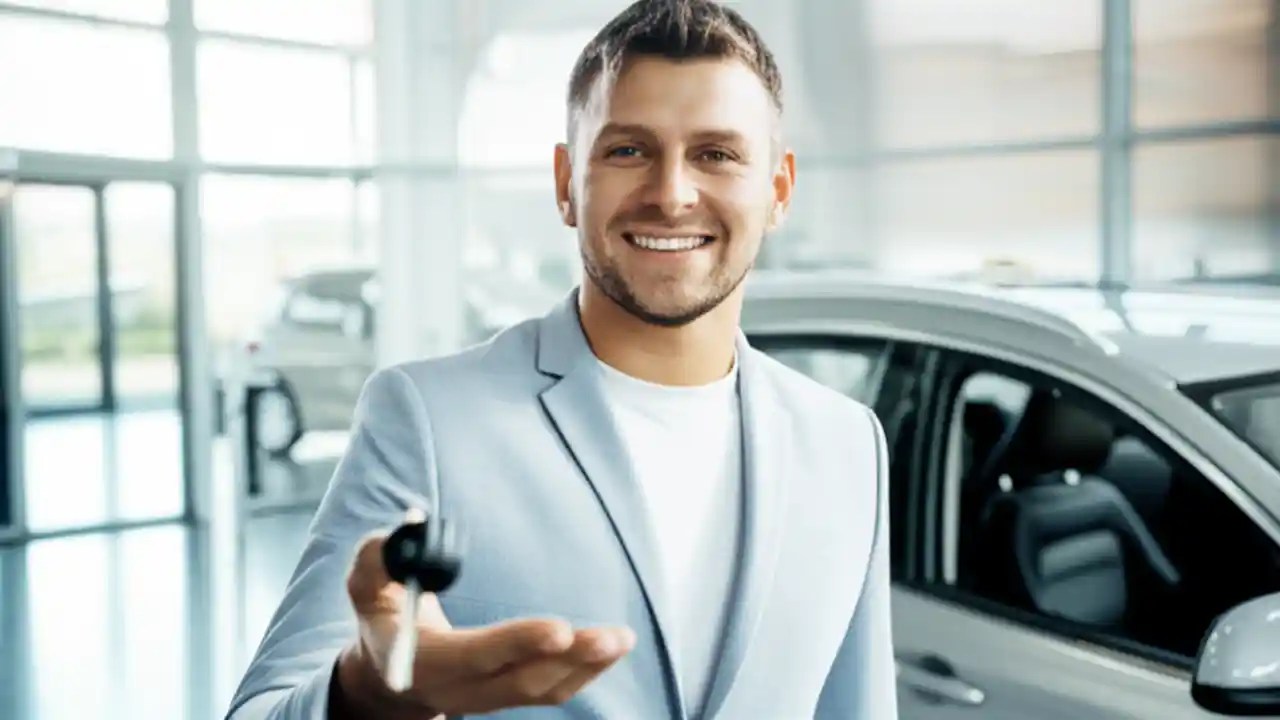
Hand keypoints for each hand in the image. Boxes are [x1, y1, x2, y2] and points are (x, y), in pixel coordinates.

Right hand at [332, 530, 636, 717]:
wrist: (386, 674)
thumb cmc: (382, 616)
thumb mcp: (366, 585)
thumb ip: (378, 558)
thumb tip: (410, 532)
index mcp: (425, 664)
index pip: (474, 657)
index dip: (516, 645)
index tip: (558, 628)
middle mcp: (458, 690)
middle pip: (520, 683)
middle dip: (570, 659)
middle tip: (611, 635)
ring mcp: (486, 699)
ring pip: (543, 690)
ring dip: (587, 666)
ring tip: (622, 638)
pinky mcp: (508, 695)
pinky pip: (552, 690)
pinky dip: (585, 670)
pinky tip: (612, 648)